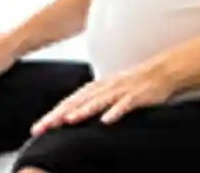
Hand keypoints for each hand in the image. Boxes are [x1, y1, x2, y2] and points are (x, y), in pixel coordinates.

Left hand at [30, 57, 178, 134]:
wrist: (163, 71)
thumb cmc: (135, 84)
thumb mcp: (110, 92)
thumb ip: (94, 101)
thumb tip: (75, 114)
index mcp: (96, 87)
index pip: (69, 102)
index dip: (52, 114)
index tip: (36, 128)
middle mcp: (104, 87)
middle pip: (78, 102)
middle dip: (58, 115)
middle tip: (41, 128)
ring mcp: (120, 90)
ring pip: (98, 101)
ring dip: (83, 111)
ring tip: (68, 120)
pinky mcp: (137, 95)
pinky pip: (125, 104)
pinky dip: (115, 112)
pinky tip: (106, 121)